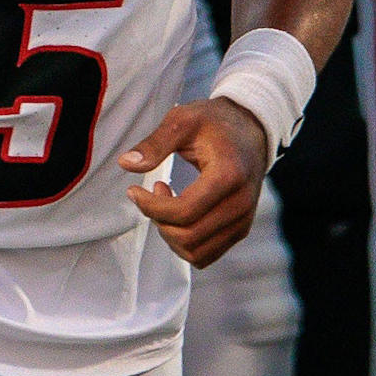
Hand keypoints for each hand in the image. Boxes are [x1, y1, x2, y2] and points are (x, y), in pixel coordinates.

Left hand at [121, 101, 269, 266]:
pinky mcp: (240, 230)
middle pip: (188, 236)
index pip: (185, 212)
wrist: (249, 129)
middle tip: (151, 193)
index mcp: (229, 176)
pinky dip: (183, 243)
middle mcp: (240, 204)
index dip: (151, 207)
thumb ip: (154, 143)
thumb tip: (125, 164)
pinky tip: (179, 215)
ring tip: (165, 202)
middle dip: (158, 220)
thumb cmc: (214, 123)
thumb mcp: (182, 120)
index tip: (134, 191)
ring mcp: (243, 220)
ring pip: (196, 252)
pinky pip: (205, 255)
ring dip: (169, 234)